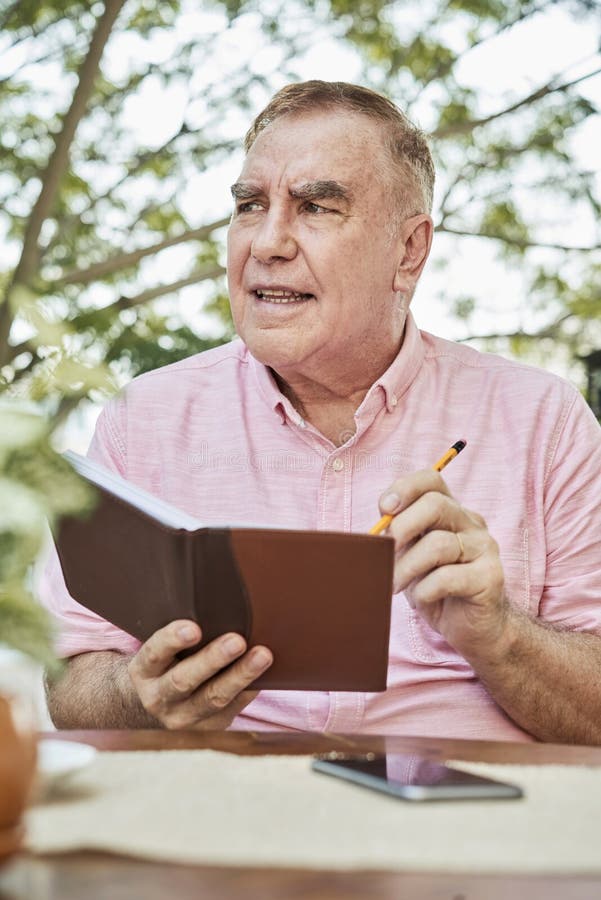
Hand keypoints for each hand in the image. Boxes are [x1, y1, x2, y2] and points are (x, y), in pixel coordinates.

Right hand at [127, 621, 272, 728]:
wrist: (156, 702)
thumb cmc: (166, 662)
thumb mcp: (160, 650)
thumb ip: (180, 635)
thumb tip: (222, 608)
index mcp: (143, 671)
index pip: (154, 653)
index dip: (172, 640)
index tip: (193, 628)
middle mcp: (158, 698)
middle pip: (184, 680)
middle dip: (213, 659)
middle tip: (237, 641)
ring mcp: (182, 718)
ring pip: (213, 698)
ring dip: (240, 675)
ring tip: (263, 656)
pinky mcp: (207, 728)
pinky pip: (232, 709)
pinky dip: (250, 689)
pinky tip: (267, 674)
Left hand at [378, 469, 509, 659]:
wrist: (473, 628)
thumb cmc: (437, 589)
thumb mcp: (412, 557)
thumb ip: (399, 537)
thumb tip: (374, 530)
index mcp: (451, 512)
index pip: (432, 479)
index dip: (404, 488)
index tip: (383, 509)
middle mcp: (471, 524)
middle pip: (436, 504)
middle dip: (401, 526)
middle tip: (383, 552)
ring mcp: (484, 548)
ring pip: (438, 544)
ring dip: (406, 567)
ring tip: (395, 585)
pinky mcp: (490, 577)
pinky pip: (448, 577)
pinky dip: (425, 590)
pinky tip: (422, 598)